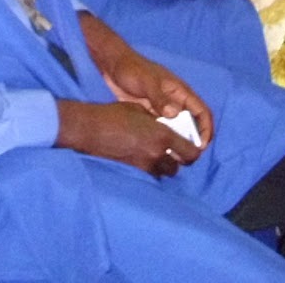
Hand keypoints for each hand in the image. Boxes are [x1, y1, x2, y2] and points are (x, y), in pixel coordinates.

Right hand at [54, 99, 202, 175]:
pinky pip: (149, 174)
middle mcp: (157, 154)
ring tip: (155, 156)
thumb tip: (165, 124)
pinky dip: (150, 168)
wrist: (91, 130)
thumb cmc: (114, 114)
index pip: (191, 152)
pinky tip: (142, 159)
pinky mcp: (133, 172)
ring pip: (163, 173)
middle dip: (176, 160)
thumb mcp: (140, 110)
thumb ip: (157, 120)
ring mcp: (145, 166)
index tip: (191, 147)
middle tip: (171, 151)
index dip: (193, 151)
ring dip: (163, 166)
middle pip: (178, 167)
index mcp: (163, 136)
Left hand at [78, 12, 213, 146]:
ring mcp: (164, 109)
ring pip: (179, 129)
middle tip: (188, 159)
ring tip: (175, 159)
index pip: (202, 112)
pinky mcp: (152, 114)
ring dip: (180, 142)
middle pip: (193, 124)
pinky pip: (164, 130)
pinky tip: (160, 152)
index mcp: (180, 92)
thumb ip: (160, 97)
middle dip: (194, 141)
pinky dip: (166, 140)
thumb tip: (175, 114)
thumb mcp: (146, 82)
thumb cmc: (131, 70)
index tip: (201, 146)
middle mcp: (176, 102)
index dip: (206, 129)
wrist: (112, 66)